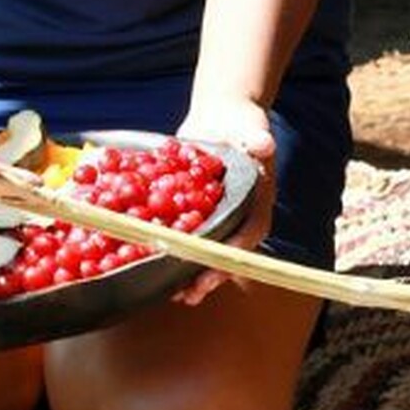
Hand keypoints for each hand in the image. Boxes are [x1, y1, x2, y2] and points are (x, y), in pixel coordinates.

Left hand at [171, 95, 274, 305]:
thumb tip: (263, 146)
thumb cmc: (242, 123)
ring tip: (169, 292)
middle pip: (223, 253)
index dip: (228, 257)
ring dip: (186, 269)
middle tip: (186, 294)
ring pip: (202, 249)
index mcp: (255, 204)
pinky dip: (168, 245)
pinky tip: (146, 257)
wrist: (222, 116)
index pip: (245, 238)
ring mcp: (216, 217)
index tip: (210, 273)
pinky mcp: (195, 211)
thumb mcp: (251, 128)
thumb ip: (257, 139)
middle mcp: (237, 217)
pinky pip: (183, 232)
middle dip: (204, 275)